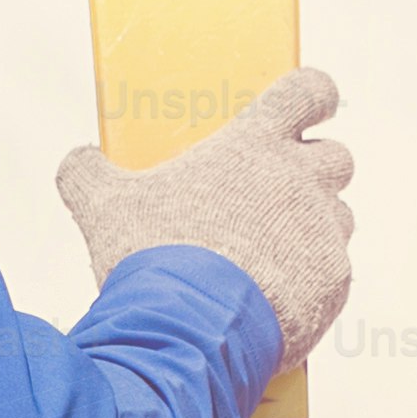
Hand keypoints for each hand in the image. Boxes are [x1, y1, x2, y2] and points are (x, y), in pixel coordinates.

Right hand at [56, 66, 354, 370]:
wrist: (192, 326)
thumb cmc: (152, 254)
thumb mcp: (103, 205)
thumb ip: (89, 171)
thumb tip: (78, 160)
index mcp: (252, 146)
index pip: (307, 92)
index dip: (311, 94)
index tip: (306, 105)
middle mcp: (300, 181)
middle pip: (336, 157)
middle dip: (313, 170)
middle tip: (274, 194)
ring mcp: (323, 232)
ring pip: (338, 216)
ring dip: (312, 227)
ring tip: (267, 254)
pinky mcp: (334, 282)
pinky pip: (334, 271)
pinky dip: (309, 279)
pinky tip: (270, 296)